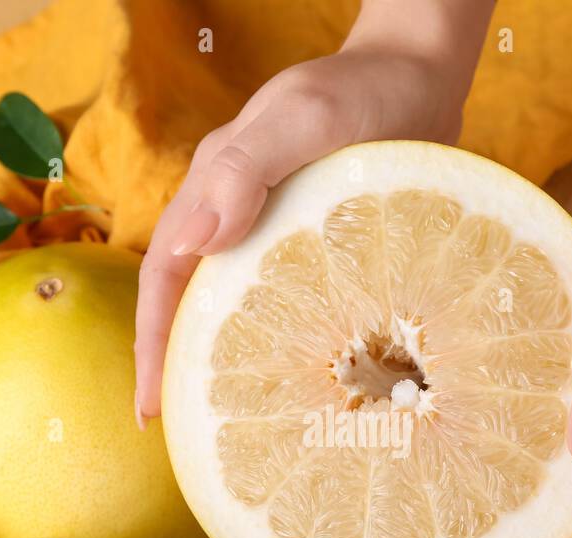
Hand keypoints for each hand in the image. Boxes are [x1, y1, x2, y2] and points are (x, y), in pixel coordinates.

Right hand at [134, 1, 492, 421]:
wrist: (421, 73)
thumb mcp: (303, 118)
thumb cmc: (364, 89)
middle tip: (178, 431)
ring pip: (237, 303)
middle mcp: (237, 213)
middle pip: (190, 299)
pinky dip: (282, 339)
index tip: (150, 407)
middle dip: (179, 365)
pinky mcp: (319, 241)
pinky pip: (287, 298)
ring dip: (227, 357)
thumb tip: (194, 244)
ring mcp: (277, 228)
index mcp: (217, 188)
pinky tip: (301, 379)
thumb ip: (245, 170)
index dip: (153, 343)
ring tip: (234, 422)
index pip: (166, 275)